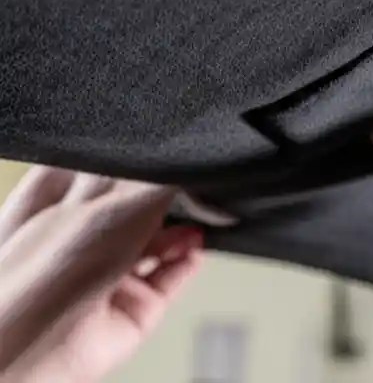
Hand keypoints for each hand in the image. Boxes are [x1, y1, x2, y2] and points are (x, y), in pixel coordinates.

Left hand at [0, 168, 202, 382]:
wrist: (33, 349)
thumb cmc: (45, 275)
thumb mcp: (113, 207)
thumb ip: (160, 183)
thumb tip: (194, 169)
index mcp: (60, 204)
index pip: (110, 171)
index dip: (143, 164)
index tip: (174, 159)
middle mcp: (84, 240)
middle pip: (139, 206)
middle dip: (170, 196)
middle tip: (193, 187)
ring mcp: (109, 275)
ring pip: (159, 243)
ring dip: (184, 228)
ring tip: (203, 215)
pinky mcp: (132, 308)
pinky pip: (171, 279)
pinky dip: (190, 261)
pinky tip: (198, 244)